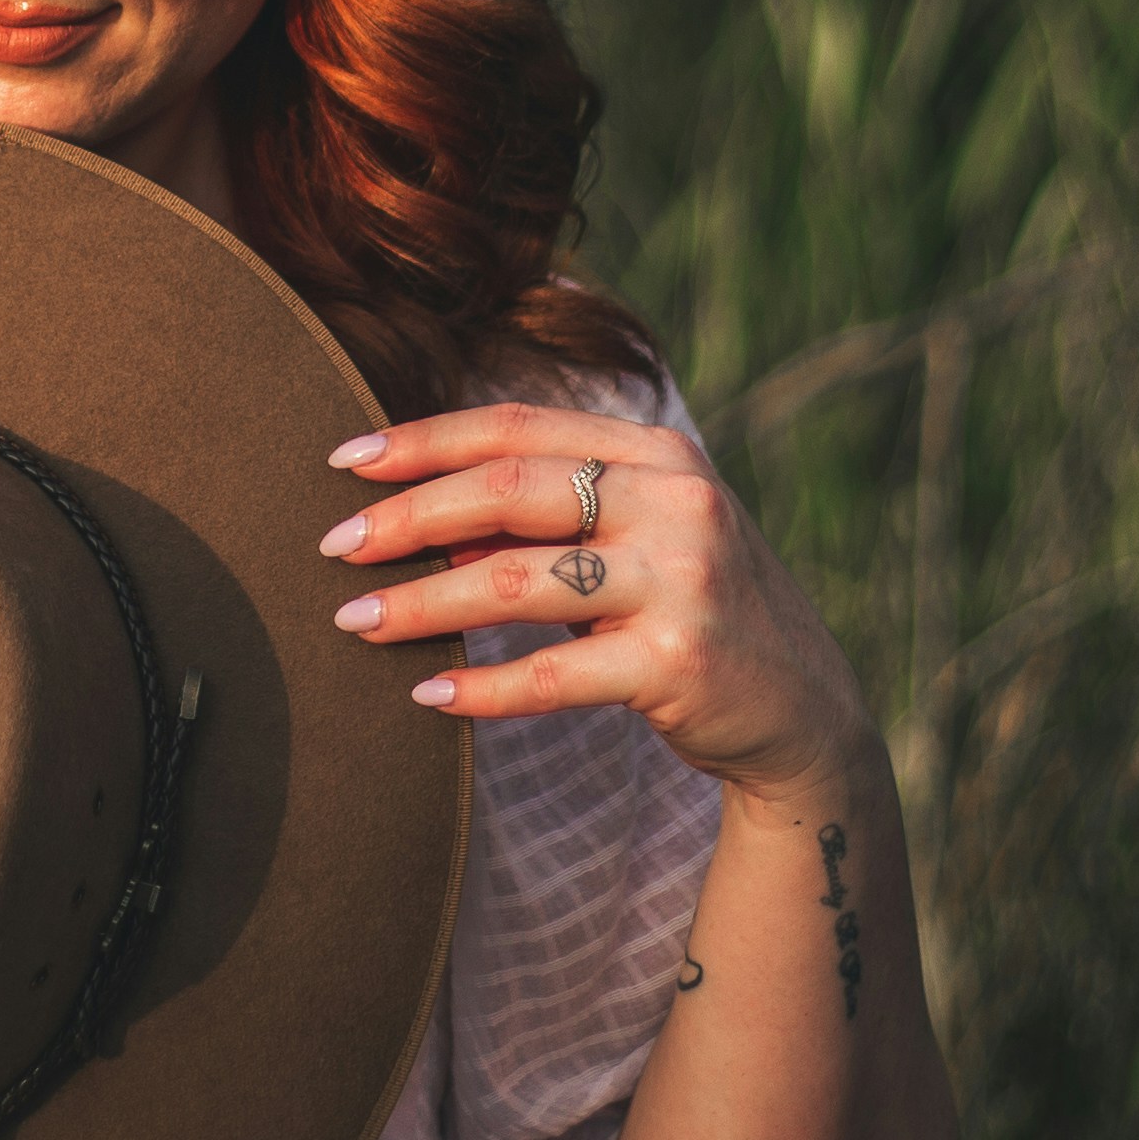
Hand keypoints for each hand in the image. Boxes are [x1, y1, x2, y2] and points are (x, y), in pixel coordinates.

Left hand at [315, 397, 878, 799]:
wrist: (806, 713)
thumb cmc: (693, 610)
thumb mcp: (636, 541)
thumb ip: (547, 520)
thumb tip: (421, 521)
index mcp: (658, 452)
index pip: (517, 426)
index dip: (424, 439)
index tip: (344, 461)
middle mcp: (676, 501)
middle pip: (508, 489)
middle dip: (407, 517)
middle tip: (333, 546)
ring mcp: (683, 578)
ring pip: (517, 581)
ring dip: (423, 601)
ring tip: (356, 622)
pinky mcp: (679, 660)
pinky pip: (553, 674)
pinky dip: (483, 686)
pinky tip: (429, 693)